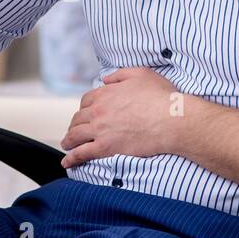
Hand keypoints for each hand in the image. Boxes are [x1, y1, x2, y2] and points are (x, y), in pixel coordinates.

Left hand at [60, 67, 185, 168]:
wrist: (171, 120)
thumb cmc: (161, 97)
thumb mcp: (141, 74)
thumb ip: (119, 75)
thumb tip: (106, 79)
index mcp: (105, 93)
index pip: (86, 101)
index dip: (85, 108)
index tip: (85, 114)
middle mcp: (98, 111)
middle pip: (78, 118)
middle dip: (74, 124)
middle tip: (74, 130)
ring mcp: (100, 130)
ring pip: (75, 135)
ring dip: (68, 140)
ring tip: (66, 145)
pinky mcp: (105, 148)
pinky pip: (82, 153)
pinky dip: (71, 158)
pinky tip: (67, 163)